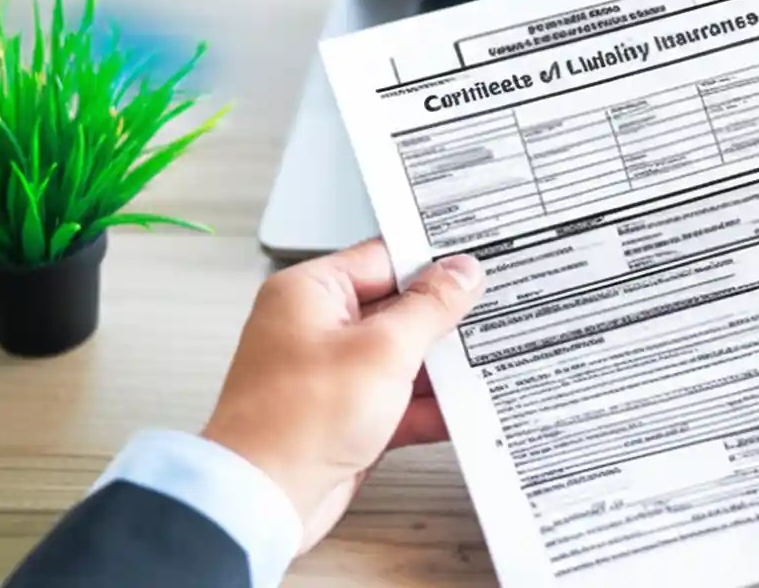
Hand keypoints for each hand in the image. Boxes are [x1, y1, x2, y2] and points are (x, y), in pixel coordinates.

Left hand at [200, 239, 483, 550]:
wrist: (264, 501)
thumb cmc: (297, 420)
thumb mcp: (383, 349)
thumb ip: (429, 307)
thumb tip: (461, 273)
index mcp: (312, 293)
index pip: (384, 258)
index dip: (433, 260)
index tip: (479, 262)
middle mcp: (318, 328)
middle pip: (398, 308)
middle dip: (445, 318)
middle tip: (495, 311)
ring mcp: (333, 374)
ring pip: (403, 357)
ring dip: (442, 366)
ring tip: (492, 358)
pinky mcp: (347, 415)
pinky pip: (398, 400)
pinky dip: (429, 406)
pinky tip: (466, 408)